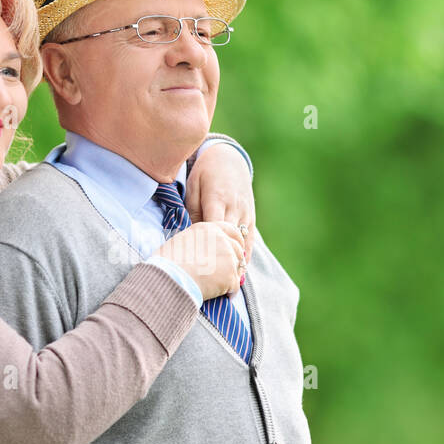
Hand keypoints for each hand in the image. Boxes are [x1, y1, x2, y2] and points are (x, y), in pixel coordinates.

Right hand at [156, 222, 245, 300]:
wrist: (169, 277)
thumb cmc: (168, 262)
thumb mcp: (183, 241)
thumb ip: (200, 241)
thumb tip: (207, 251)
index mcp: (210, 229)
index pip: (233, 231)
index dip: (236, 242)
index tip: (235, 251)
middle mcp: (222, 240)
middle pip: (239, 251)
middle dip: (235, 262)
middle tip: (225, 274)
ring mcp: (228, 257)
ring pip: (238, 268)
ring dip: (230, 277)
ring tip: (217, 286)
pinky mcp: (231, 275)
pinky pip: (235, 286)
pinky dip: (229, 292)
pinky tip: (219, 295)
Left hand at [187, 142, 255, 276]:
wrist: (227, 158)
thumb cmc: (204, 173)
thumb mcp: (193, 188)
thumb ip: (193, 212)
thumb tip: (192, 237)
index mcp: (218, 199)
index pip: (214, 229)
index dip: (210, 250)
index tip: (203, 268)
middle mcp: (235, 208)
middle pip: (230, 239)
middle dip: (224, 261)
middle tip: (217, 284)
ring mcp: (246, 213)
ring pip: (243, 242)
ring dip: (237, 262)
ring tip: (230, 285)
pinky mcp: (251, 216)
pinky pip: (250, 239)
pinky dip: (246, 255)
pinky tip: (241, 272)